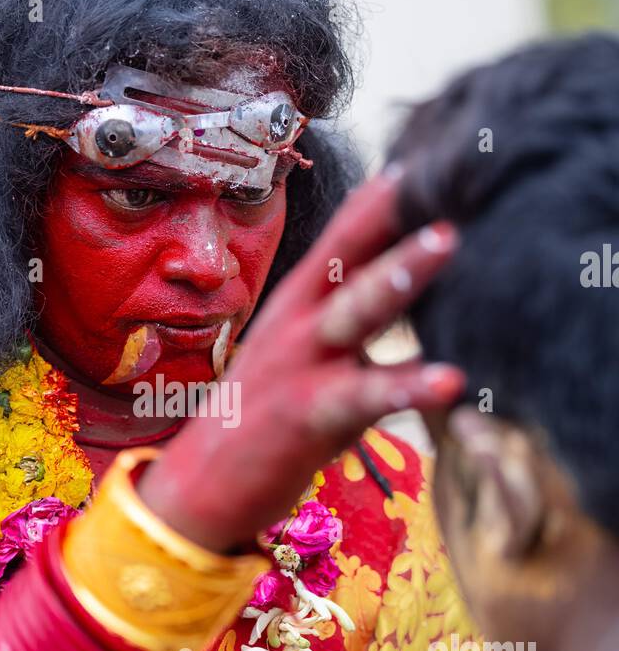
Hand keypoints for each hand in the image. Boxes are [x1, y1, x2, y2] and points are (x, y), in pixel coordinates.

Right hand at [139, 171, 463, 552]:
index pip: (341, 241)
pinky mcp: (310, 415)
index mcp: (295, 306)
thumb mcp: (297, 355)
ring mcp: (301, 366)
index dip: (377, 202)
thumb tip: (397, 286)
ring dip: (400, 273)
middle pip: (348, 260)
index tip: (422, 161)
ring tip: (445, 242)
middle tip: (438, 179)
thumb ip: (342, 320)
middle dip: (390, 217)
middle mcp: (297, 325)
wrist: (199, 489)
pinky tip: (451, 380)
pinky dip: (410, 386)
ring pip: (356, 311)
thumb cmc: (260, 418)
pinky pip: (368, 397)